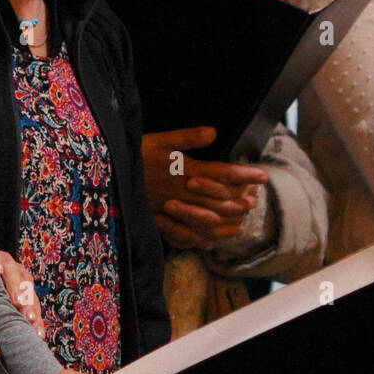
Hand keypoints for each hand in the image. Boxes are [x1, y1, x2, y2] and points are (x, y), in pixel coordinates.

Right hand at [0, 236, 46, 337]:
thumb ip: (2, 319)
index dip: (35, 317)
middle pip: (26, 285)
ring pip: (11, 268)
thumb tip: (9, 348)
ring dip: (15, 283)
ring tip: (16, 299)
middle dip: (28, 303)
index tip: (38, 335)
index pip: (31, 301)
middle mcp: (13, 270)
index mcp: (20, 284)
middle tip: (29, 318)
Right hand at [141, 127, 263, 250]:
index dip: (245, 175)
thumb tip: (214, 132)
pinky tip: (212, 241)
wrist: (110, 173)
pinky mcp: (163, 218)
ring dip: (226, 220)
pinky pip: (186, 233)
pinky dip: (201, 238)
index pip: (223, 173)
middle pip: (219, 200)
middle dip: (240, 200)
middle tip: (257, 200)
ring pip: (206, 218)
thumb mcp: (161, 139)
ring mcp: (174, 207)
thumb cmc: (136, 152)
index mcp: (186, 170)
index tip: (262, 176)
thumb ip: (188, 137)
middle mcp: (184, 191)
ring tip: (243, 221)